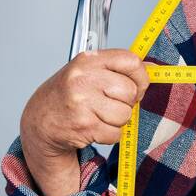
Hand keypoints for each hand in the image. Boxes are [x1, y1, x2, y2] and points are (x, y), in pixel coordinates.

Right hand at [19, 48, 150, 157]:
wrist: (40, 121)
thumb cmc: (69, 94)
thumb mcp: (90, 72)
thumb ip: (120, 69)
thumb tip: (155, 68)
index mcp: (89, 60)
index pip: (131, 61)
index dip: (141, 77)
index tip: (137, 85)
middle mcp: (83, 78)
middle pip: (130, 91)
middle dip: (126, 102)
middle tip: (109, 104)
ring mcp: (82, 102)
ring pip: (125, 114)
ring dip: (117, 120)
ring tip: (98, 115)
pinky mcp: (84, 126)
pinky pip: (115, 133)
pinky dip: (109, 135)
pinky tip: (93, 127)